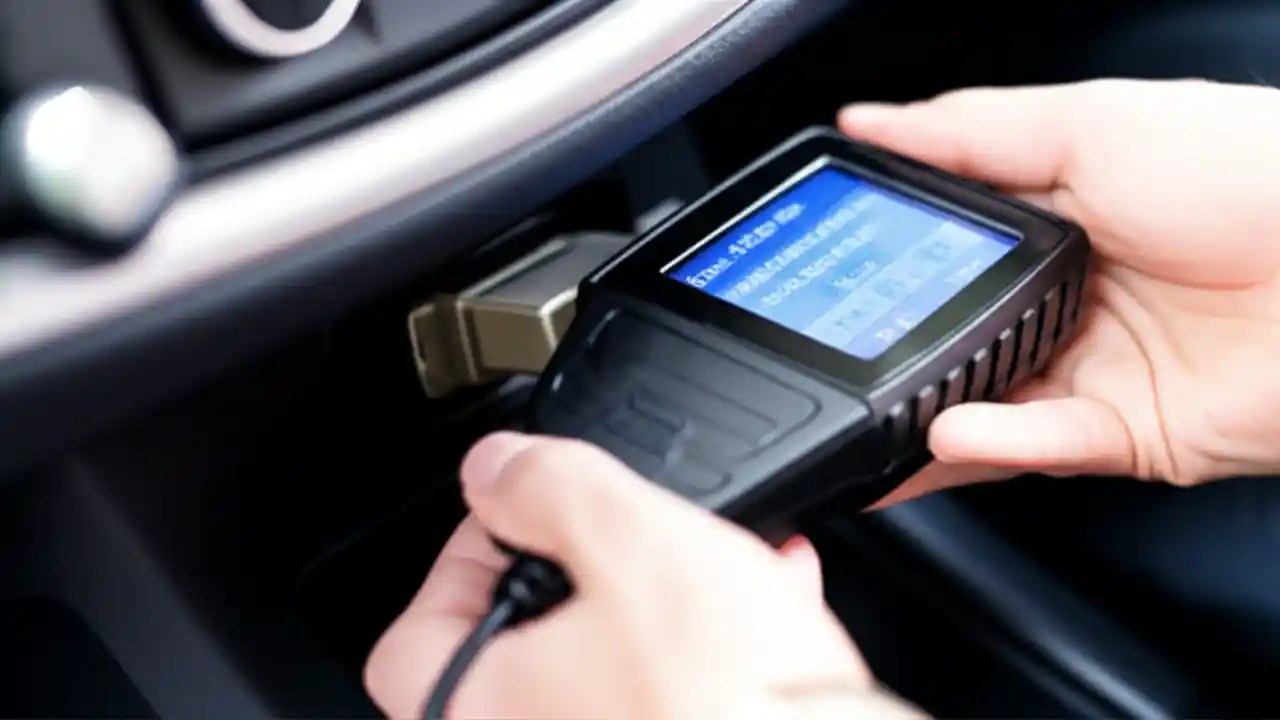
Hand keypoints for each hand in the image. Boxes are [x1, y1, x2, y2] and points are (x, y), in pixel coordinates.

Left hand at [364, 432, 918, 718]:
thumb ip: (545, 484)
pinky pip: (666, 697)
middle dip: (594, 572)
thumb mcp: (630, 539)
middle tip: (637, 539)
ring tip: (726, 563)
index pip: (414, 631)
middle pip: (520, 645)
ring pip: (606, 668)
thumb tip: (494, 467)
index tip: (530, 516)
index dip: (470, 552)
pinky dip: (704, 654)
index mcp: (476, 714)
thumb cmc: (725, 700)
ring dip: (663, 604)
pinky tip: (766, 607)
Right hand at [838, 78, 1279, 501]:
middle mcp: (1070, 300)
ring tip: (867, 414)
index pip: (945, 250)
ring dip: (925, 415)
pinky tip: (945, 430)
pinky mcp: (1127, 433)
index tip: (826, 267)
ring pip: (986, 405)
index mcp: (1058, 220)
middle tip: (830, 353)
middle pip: (956, 335)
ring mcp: (1095, 369)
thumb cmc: (1254, 173)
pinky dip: (991, 441)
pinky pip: (1042, 444)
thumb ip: (971, 133)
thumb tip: (870, 122)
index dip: (885, 260)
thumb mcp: (1091, 124)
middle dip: (891, 351)